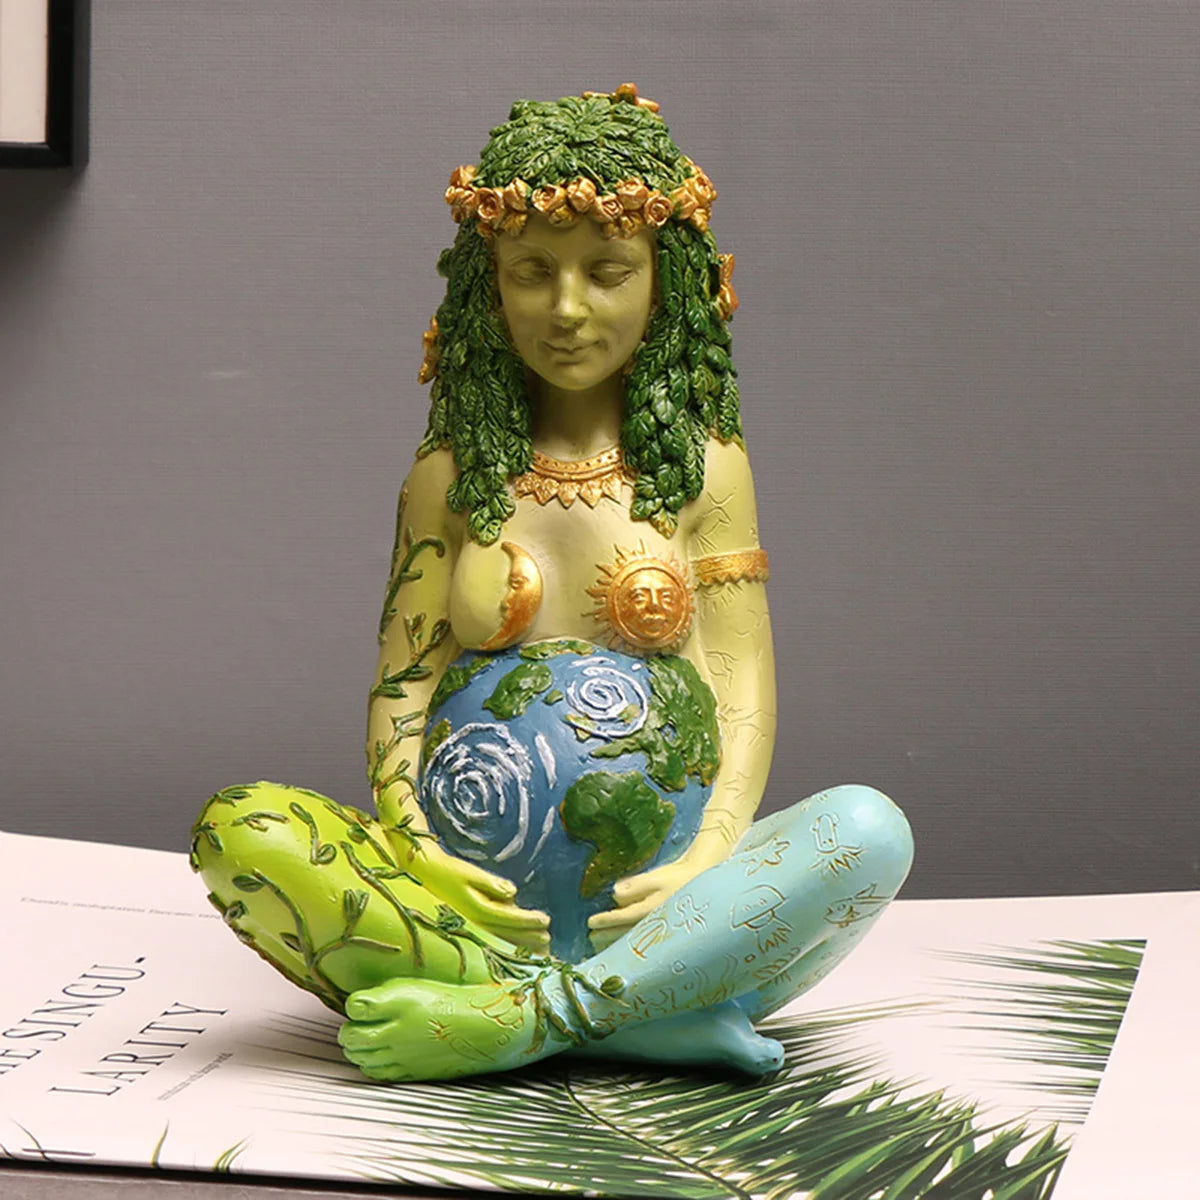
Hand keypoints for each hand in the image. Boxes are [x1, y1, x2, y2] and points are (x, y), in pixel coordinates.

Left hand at [337, 976, 545, 1081]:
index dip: (354, 1006)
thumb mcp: (416, 987)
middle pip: (352, 1036)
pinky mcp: (409, 1071)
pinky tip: (375, 1057)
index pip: (356, 1006)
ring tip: (363, 1041)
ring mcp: (402, 1053)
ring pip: (360, 1056)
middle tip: (355, 1026)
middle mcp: (397, 1029)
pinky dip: (369, 1065)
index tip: (360, 1005)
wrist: (480, 1028)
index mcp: (401, 1001)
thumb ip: (386, 995)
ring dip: (356, 1049)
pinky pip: (376, 1072)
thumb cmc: (450, 1001)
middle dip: (348, 1031)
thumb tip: (358, 1005)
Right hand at [394, 834, 550, 953]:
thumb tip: (513, 893)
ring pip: (501, 937)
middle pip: (507, 933)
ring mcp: (472, 924)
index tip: (546, 920)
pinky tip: (522, 941)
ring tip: (541, 947)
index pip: (508, 917)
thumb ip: (492, 884)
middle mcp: (474, 921)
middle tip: (549, 938)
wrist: (425, 873)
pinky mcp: (471, 921)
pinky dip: (510, 938)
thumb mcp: (471, 873)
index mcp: (475, 909)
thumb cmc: (449, 870)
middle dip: (528, 937)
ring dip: (521, 942)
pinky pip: (495, 934)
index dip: (527, 920)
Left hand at [587, 850, 714, 947]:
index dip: (606, 920)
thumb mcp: (656, 878)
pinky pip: (641, 939)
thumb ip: (636, 885)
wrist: (700, 882)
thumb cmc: (677, 877)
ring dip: (616, 943)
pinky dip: (627, 941)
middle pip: (626, 934)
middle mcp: (655, 924)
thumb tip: (615, 894)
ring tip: (600, 945)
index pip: (623, 918)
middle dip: (607, 937)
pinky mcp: (663, 931)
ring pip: (633, 940)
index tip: (590, 923)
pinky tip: (620, 944)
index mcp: (652, 911)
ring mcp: (660, 930)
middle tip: (590, 938)